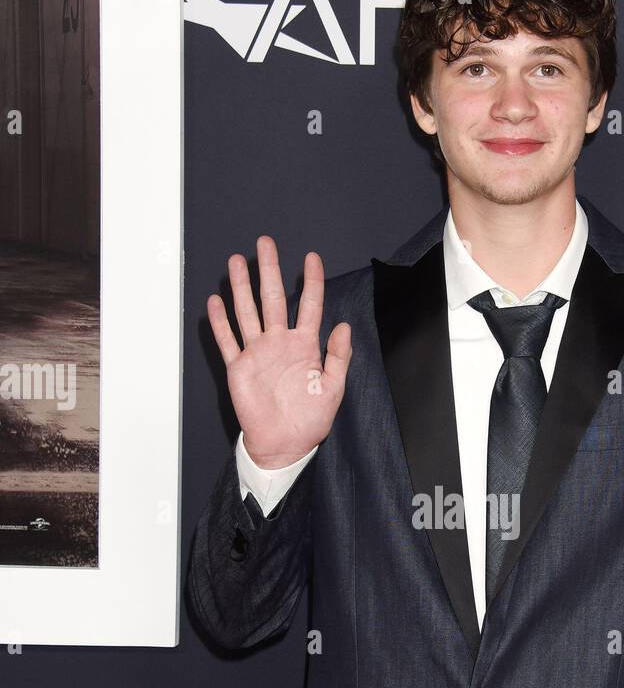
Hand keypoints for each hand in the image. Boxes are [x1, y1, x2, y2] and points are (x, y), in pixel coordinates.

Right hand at [206, 236, 351, 467]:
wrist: (284, 444)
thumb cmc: (311, 420)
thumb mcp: (333, 389)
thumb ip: (338, 357)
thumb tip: (344, 326)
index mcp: (305, 346)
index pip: (309, 305)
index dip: (311, 281)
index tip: (312, 258)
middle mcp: (280, 343)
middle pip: (273, 299)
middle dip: (269, 270)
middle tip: (265, 243)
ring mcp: (258, 353)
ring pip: (247, 312)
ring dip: (241, 288)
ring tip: (236, 262)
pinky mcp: (239, 368)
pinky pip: (227, 341)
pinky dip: (220, 323)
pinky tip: (215, 302)